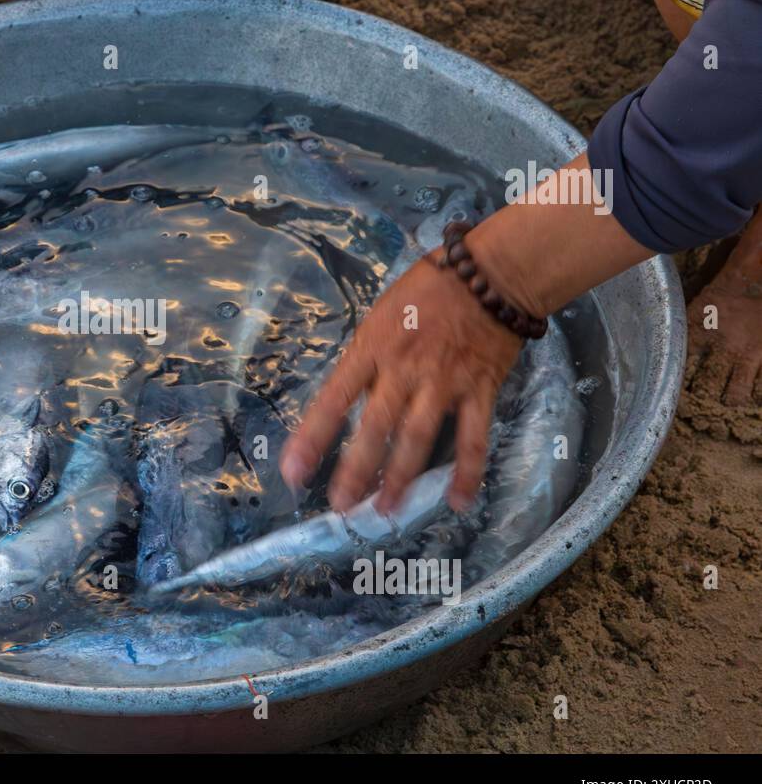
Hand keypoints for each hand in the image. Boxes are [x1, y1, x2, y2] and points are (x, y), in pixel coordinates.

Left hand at [280, 255, 522, 512]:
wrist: (490, 274)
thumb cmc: (428, 288)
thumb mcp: (380, 314)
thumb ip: (366, 357)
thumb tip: (349, 397)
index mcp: (372, 348)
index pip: (334, 398)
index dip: (312, 437)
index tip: (293, 471)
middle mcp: (404, 369)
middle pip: (375, 426)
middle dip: (356, 469)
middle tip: (341, 505)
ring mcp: (443, 383)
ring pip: (417, 437)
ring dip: (401, 477)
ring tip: (385, 509)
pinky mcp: (480, 391)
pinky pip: (473, 437)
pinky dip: (467, 472)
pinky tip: (457, 500)